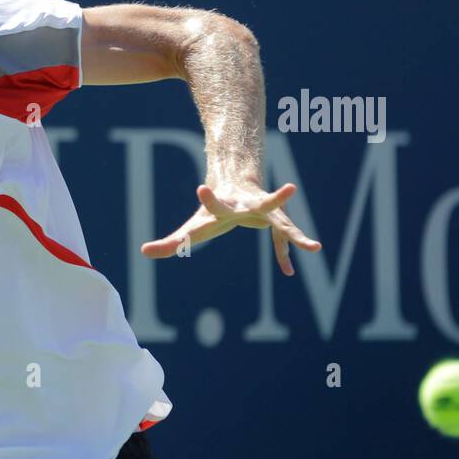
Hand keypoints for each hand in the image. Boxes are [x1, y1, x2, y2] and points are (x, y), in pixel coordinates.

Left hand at [140, 181, 320, 275]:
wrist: (238, 187)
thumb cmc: (211, 212)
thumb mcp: (192, 229)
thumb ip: (170, 242)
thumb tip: (143, 251)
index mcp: (224, 207)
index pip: (214, 205)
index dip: (208, 198)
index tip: (201, 188)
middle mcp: (248, 207)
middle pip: (261, 206)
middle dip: (273, 200)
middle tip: (291, 190)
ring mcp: (266, 213)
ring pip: (284, 223)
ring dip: (296, 235)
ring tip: (314, 248)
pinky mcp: (277, 221)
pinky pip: (284, 239)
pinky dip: (287, 253)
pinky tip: (289, 271)